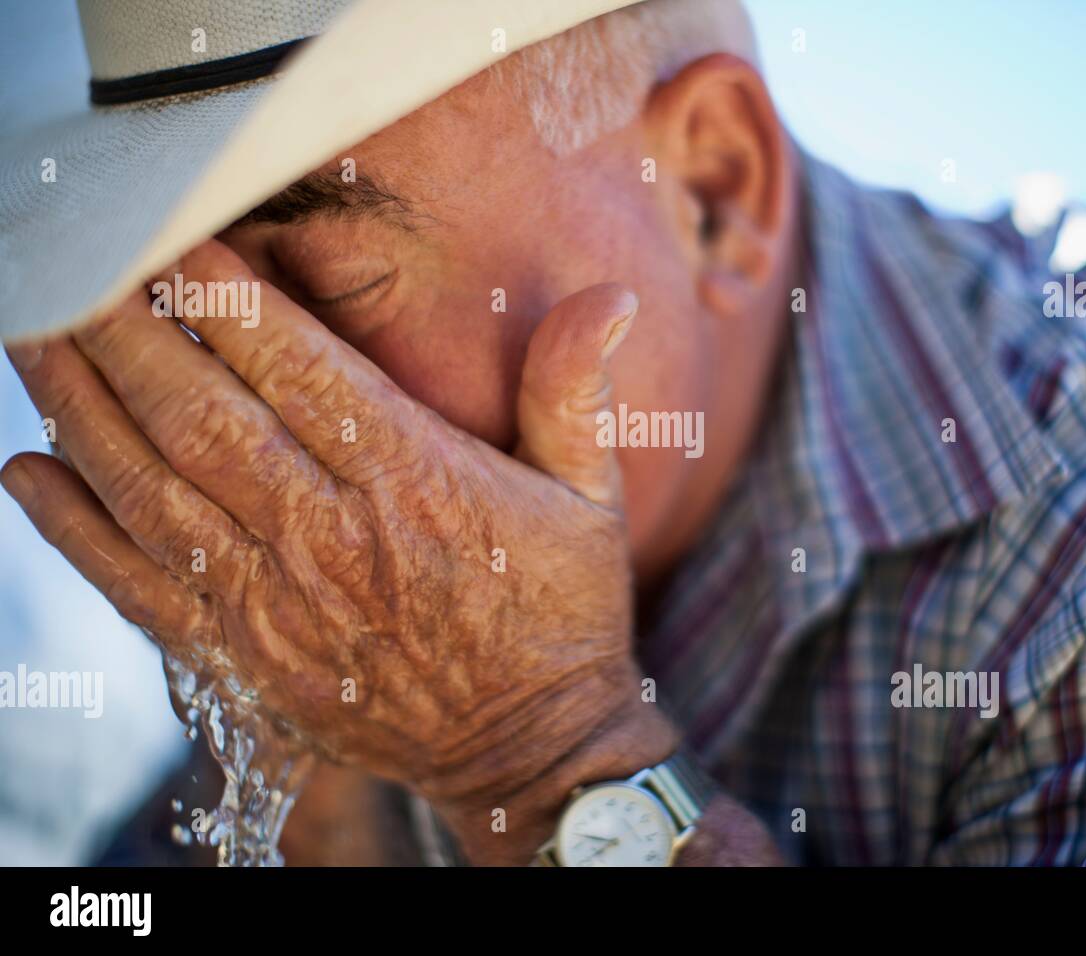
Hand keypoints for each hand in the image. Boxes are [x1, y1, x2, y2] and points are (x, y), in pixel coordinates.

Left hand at [2, 240, 676, 861]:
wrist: (535, 750)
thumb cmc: (563, 611)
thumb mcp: (592, 498)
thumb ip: (576, 391)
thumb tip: (609, 296)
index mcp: (419, 482)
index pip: (298, 367)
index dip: (224, 296)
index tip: (174, 238)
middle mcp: (336, 538)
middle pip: (204, 415)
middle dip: (127, 332)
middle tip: (74, 265)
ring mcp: (282, 607)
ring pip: (156, 491)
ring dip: (81, 408)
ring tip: (32, 337)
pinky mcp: (250, 665)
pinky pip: (142, 591)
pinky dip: (76, 532)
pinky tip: (28, 471)